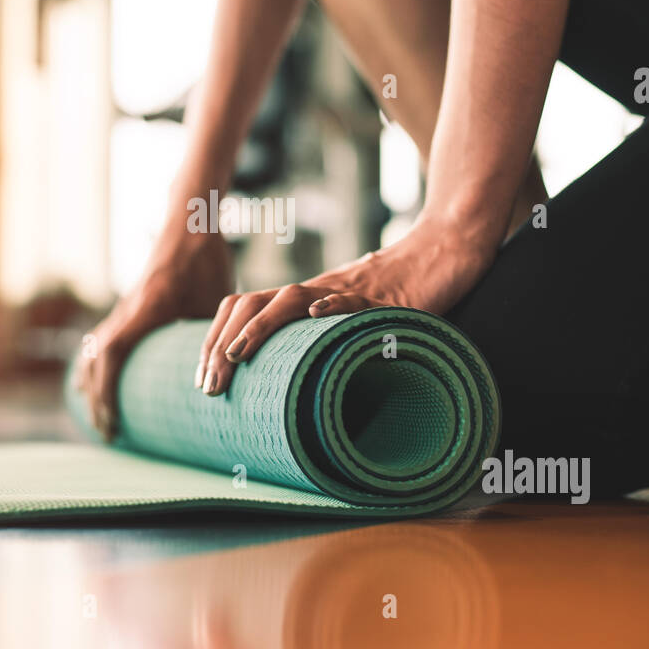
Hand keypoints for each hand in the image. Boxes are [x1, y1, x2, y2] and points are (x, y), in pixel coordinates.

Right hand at [77, 232, 232, 439]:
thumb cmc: (207, 261)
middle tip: (108, 434)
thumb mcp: (218, 301)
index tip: (111, 422)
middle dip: (97, 400)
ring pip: (93, 351)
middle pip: (95, 360)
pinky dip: (93, 365)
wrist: (191, 223)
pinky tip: (92, 382)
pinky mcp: (128, 306)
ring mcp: (124, 308)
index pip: (112, 354)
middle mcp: (127, 310)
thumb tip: (225, 378)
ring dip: (92, 385)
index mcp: (146, 309)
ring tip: (97, 417)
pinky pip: (101, 340)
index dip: (106, 390)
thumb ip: (214, 339)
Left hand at [197, 215, 492, 395]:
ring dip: (259, 328)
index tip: (204, 383)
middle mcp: (315, 291)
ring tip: (237, 356)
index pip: (242, 310)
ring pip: (289, 299)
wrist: (443, 253)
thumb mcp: (349, 327)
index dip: (215, 342)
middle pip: (251, 304)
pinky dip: (332, 305)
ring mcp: (346, 290)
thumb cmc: (398, 296)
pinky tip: (314, 316)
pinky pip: (353, 297)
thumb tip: (293, 395)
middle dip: (222, 344)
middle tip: (211, 386)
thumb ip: (322, 346)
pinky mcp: (384, 294)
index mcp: (302, 302)